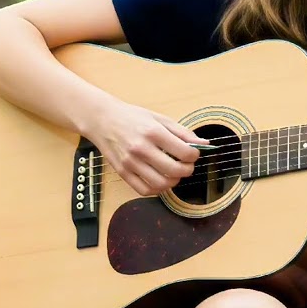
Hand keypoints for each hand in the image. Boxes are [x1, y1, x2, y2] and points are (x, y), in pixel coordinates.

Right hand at [90, 98, 204, 196]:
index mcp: (153, 132)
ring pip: (160, 184)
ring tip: (174, 174)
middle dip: (187, 170)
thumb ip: (182, 132)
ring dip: (173, 182)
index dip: (194, 155)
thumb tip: (203, 144)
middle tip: (187, 166)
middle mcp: (141, 148)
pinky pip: (144, 190)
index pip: (184, 152)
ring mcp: (130, 162)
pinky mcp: (122, 172)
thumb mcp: (159, 118)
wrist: (103, 120)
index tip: (193, 153)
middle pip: (174, 170)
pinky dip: (157, 189)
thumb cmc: (133, 117)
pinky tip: (160, 180)